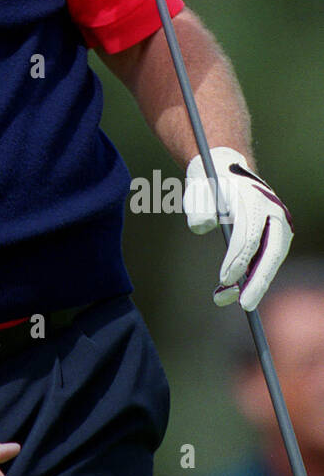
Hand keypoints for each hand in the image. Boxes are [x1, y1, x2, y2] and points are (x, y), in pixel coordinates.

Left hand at [183, 146, 293, 310]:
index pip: (250, 234)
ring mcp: (278, 224)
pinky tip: (226, 291)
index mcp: (254, 197)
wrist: (225, 171)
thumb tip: (204, 227)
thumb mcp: (198, 191)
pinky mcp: (276, 235)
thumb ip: (198, 208)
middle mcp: (273, 211)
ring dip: (253, 283)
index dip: (238, 258)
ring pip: (271, 259)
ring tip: (222, 299)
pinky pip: (266, 260)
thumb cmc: (209, 184)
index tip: (224, 278)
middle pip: (273, 251)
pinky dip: (250, 277)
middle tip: (244, 304)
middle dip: (259, 280)